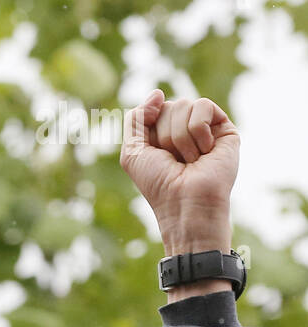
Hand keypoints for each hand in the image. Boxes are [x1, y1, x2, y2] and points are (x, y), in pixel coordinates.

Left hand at [120, 89, 237, 249]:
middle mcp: (184, 128)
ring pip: (183, 105)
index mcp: (162, 134)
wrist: (186, 203)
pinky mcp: (223, 128)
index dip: (150, 131)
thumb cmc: (159, 184)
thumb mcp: (132, 152)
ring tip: (190, 161)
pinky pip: (203, 106)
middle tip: (176, 162)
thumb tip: (158, 93)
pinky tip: (205, 152)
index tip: (156, 155)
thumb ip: (136, 119)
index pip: (152, 109)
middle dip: (165, 137)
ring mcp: (205, 127)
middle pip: (167, 107)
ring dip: (180, 138)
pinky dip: (198, 131)